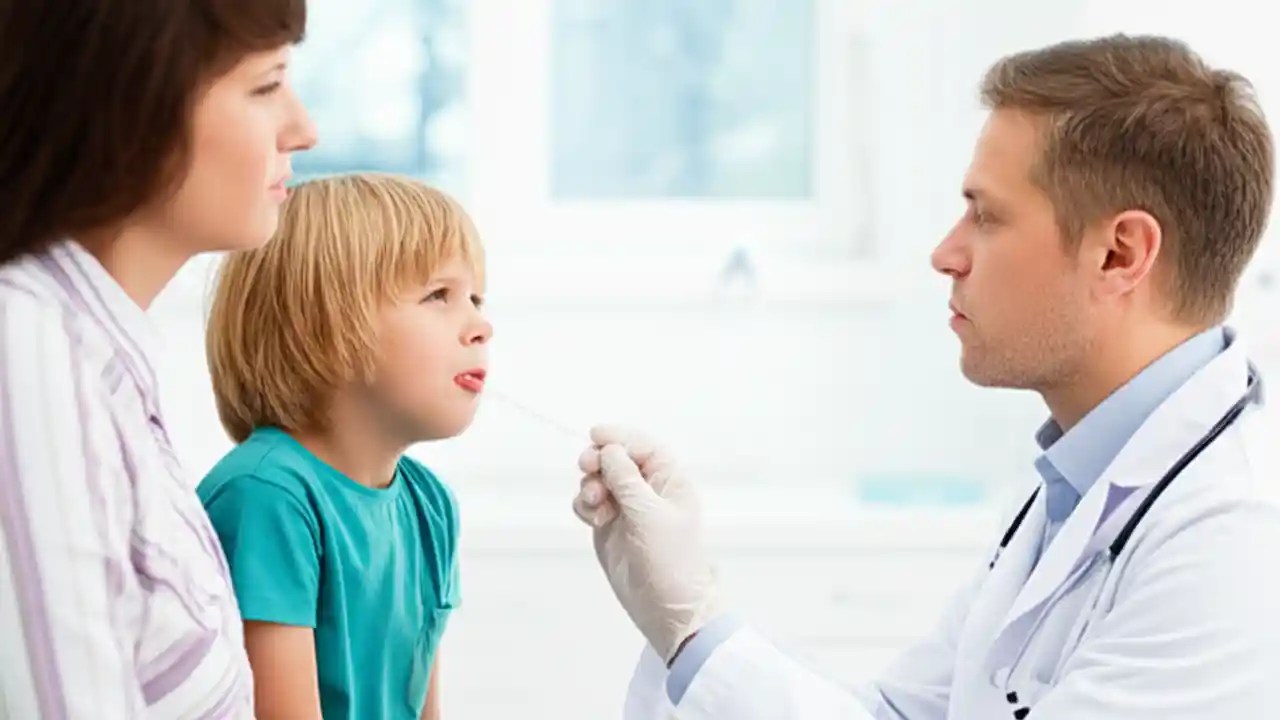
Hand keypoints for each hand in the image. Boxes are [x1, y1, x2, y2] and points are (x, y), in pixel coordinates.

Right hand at [572, 426, 721, 662]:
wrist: (666, 607)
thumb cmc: (670, 559)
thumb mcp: (650, 514)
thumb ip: (626, 479)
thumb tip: (609, 450)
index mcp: (669, 480)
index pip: (642, 445)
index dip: (619, 437)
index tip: (595, 435)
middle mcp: (647, 490)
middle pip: (615, 458)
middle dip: (599, 460)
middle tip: (587, 469)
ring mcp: (627, 508)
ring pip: (598, 480)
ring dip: (591, 485)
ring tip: (597, 506)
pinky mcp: (609, 525)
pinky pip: (589, 503)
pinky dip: (585, 505)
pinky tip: (594, 518)